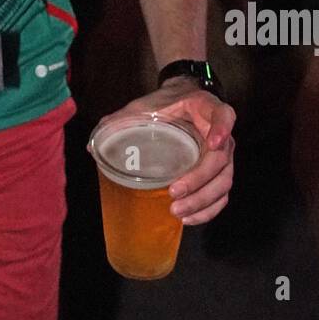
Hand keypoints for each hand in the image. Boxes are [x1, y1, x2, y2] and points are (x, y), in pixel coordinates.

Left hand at [96, 77, 234, 224]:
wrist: (182, 100)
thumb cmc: (165, 104)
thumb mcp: (144, 105)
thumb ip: (121, 120)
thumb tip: (93, 147)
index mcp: (207, 109)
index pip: (225, 116)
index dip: (223, 129)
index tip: (213, 143)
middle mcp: (222, 133)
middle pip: (221, 160)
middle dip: (200, 179)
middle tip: (174, 192)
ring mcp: (224, 155)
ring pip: (223, 182)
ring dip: (203, 200)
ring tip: (177, 211)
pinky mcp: (219, 173)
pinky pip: (221, 195)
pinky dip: (208, 209)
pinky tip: (189, 219)